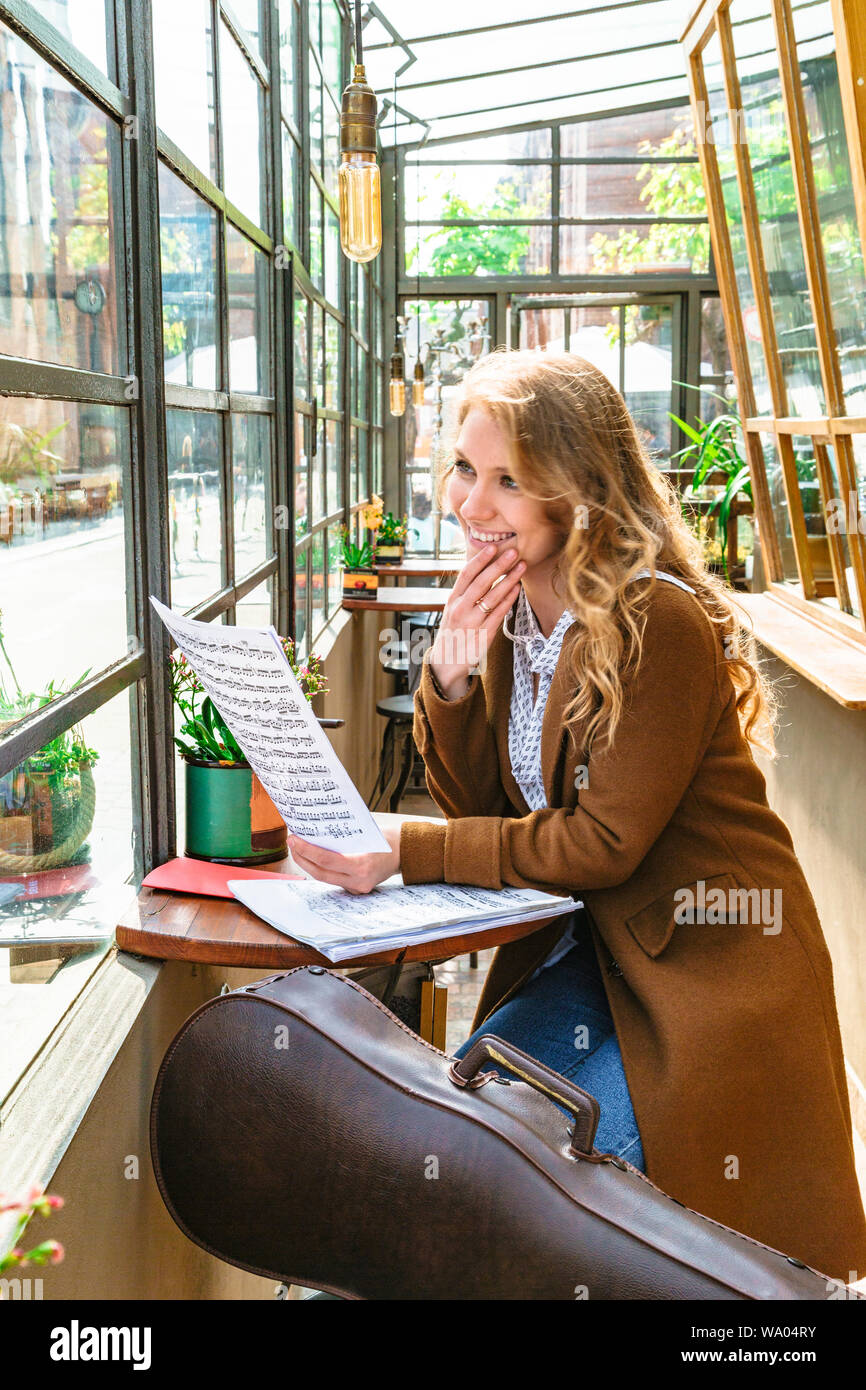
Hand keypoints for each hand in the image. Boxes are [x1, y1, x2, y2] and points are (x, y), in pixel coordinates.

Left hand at [287, 821, 400, 894]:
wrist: (406, 853)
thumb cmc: (387, 839)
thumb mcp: (366, 833)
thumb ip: (343, 836)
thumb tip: (316, 831)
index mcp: (362, 866)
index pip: (327, 860)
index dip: (307, 850)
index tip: (294, 839)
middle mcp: (359, 881)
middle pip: (321, 873)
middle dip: (303, 858)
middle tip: (292, 843)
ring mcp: (358, 888)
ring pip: (325, 878)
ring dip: (310, 864)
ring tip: (299, 850)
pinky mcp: (357, 889)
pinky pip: (334, 879)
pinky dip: (323, 869)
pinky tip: (313, 858)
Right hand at [428, 543, 524, 697]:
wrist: (447, 662)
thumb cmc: (454, 630)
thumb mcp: (454, 609)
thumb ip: (466, 591)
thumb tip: (482, 568)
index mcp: (452, 600)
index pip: (466, 575)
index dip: (480, 560)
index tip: (493, 547)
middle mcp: (460, 609)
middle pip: (481, 583)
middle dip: (498, 566)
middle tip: (513, 551)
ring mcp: (472, 622)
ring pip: (492, 597)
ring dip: (509, 579)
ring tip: (521, 566)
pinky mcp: (484, 634)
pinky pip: (499, 613)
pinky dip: (509, 599)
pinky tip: (517, 588)